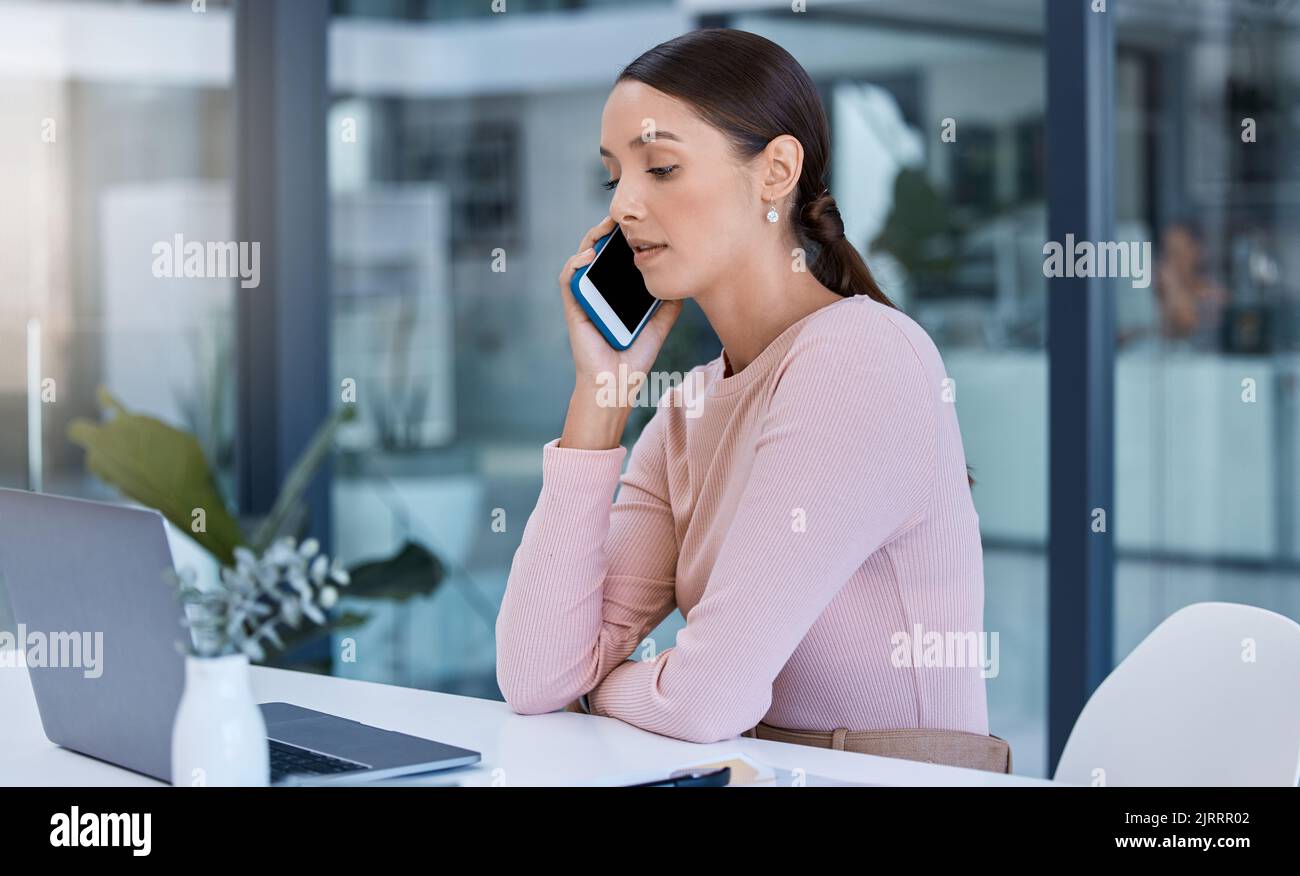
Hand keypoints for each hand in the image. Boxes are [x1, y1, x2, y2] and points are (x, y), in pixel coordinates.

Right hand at [556, 216, 682, 447]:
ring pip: (581, 257)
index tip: (642, 222)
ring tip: (607, 227)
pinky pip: (568, 278)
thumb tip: (684, 280)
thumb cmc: (634, 357)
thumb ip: (669, 302)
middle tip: (625, 217)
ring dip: (592, 238)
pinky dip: (575, 263)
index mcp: (616, 291)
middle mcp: (598, 290)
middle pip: (599, 251)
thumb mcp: (660, 324)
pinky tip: (590, 255)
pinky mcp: (573, 307)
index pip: (618, 257)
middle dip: (609, 230)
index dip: (625, 238)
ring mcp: (584, 297)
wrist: (617, 382)